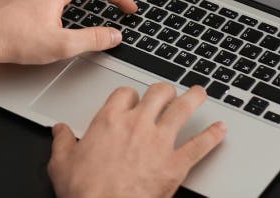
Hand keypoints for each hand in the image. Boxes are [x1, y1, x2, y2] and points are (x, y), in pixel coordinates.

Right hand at [48, 84, 225, 197]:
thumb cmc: (84, 191)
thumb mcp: (61, 163)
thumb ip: (62, 142)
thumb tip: (59, 130)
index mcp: (109, 121)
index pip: (125, 93)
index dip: (130, 95)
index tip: (132, 99)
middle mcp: (137, 125)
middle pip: (157, 93)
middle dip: (164, 90)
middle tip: (168, 92)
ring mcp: (159, 143)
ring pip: (182, 110)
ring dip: (194, 99)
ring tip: (200, 93)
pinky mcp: (175, 165)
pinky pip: (200, 145)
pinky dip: (213, 136)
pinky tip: (220, 130)